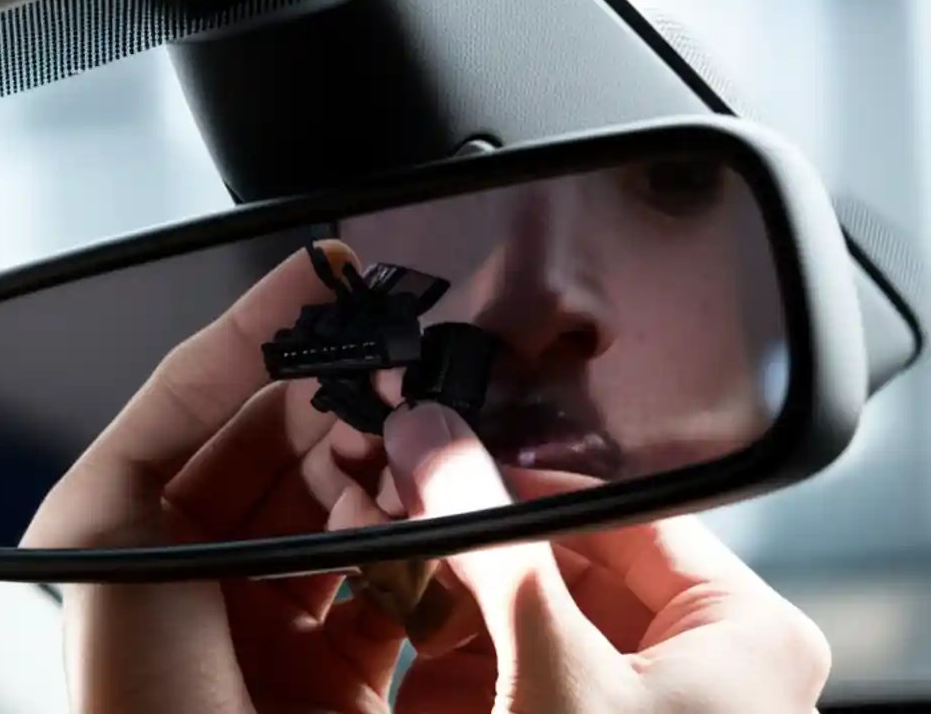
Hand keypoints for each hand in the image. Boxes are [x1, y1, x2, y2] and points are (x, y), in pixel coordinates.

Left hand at [21, 242, 410, 713]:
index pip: (203, 399)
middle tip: (389, 362)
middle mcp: (201, 567)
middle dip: (336, 399)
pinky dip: (414, 550)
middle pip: (283, 447)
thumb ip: (156, 423)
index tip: (318, 274)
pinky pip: (389, 585)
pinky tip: (425, 524)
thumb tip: (243, 340)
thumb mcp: (94, 530)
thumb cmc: (125, 690)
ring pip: (344, 506)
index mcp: (135, 528)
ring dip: (379, 473)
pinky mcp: (339, 668)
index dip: (259, 332)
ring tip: (407, 444)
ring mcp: (272, 616)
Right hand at [382, 402, 831, 713]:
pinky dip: (449, 649)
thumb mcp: (562, 668)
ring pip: (530, 617)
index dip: (528, 481)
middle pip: (568, 561)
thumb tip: (434, 442)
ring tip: (386, 556)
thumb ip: (496, 549)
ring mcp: (626, 703)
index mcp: (742, 633)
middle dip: (478, 544)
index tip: (453, 460)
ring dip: (451, 593)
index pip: (628, 511)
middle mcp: (695, 666)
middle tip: (406, 504)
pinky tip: (400, 630)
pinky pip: (508, 668)